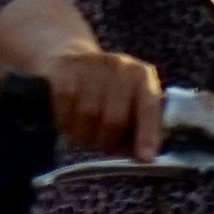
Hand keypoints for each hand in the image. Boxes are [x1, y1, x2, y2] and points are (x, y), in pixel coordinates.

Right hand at [42, 41, 173, 154]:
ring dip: (85, 134)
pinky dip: (66, 123)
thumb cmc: (104, 90)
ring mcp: (90, 65)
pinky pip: (65, 110)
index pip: (149, 106)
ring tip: (85, 130)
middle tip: (103, 145)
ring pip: (88, 116)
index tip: (145, 158)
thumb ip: (137, 126)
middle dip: (108, 141)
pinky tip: (68, 119)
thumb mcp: (128, 101)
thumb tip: (140, 156)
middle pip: (115, 119)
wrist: (70, 56)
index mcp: (141, 75)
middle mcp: (119, 66)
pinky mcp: (64, 71)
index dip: (148, 134)